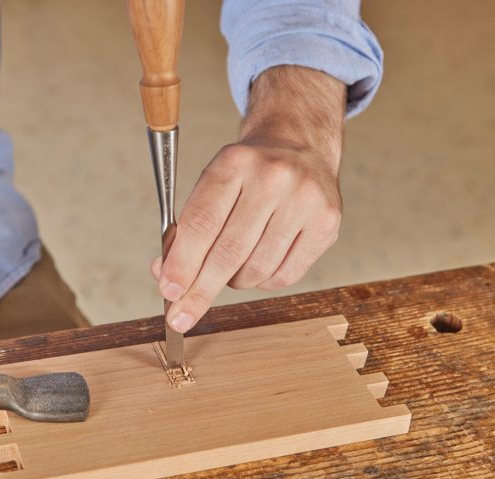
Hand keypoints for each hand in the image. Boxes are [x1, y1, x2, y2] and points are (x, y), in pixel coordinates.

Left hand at [151, 66, 346, 332]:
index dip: (182, 264)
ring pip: (257, 269)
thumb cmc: (246, 173)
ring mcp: (304, 199)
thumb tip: (167, 279)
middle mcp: (273, 177)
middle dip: (200, 291)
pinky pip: (285, 276)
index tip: (169, 292)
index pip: (201, 223)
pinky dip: (263, 282)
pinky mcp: (327, 222)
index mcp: (234, 162)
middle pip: (228, 252)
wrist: (298, 144)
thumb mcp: (210, 185)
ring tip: (229, 270)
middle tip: (182, 317)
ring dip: (234, 282)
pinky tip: (258, 265)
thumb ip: (186, 230)